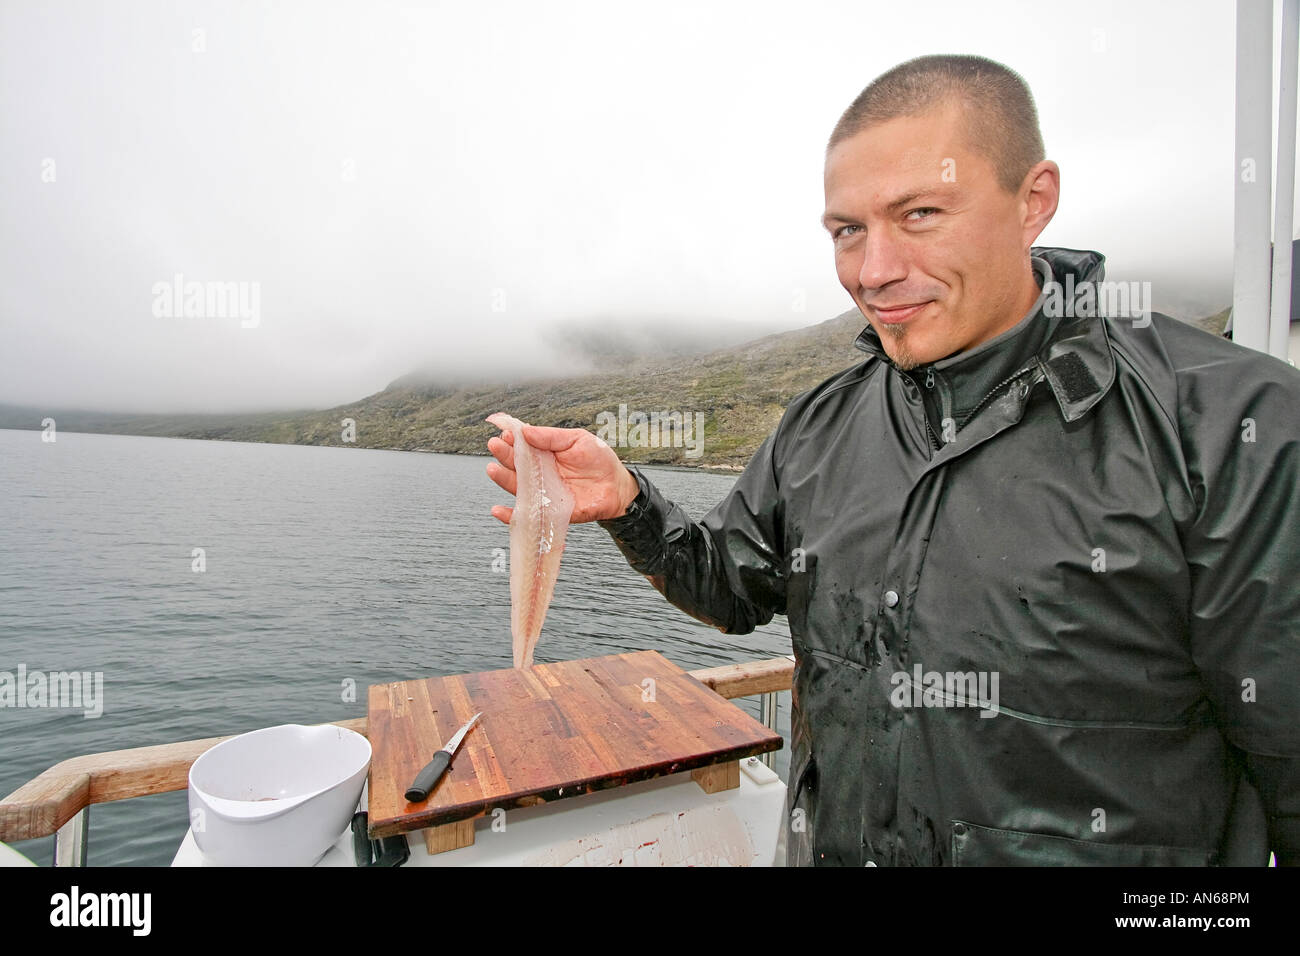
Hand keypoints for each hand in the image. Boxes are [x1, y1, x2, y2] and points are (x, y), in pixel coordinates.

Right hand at [486, 424, 640, 524]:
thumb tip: (525, 431)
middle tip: (495, 446)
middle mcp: (540, 474)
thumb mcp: (577, 439)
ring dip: (503, 479)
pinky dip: (510, 516)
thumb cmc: (599, 460)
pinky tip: (498, 510)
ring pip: (517, 487)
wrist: (617, 486)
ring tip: (493, 470)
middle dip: (504, 456)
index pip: (523, 446)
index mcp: (545, 454)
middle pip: (516, 465)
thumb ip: (552, 437)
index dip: (512, 440)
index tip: (504, 434)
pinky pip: (527, 514)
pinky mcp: (550, 512)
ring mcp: (543, 493)